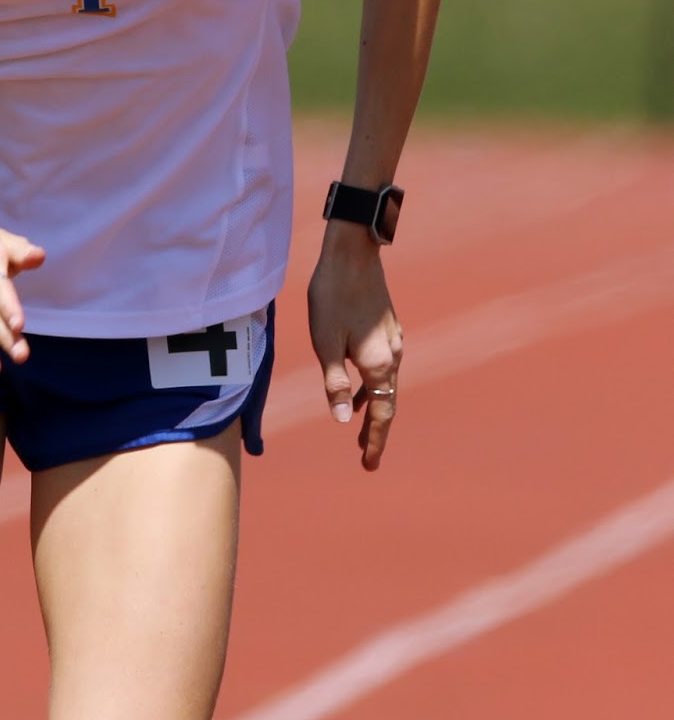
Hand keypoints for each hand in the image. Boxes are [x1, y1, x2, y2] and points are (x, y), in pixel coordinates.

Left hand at [306, 222, 402, 470]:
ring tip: (360, 429)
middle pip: (387, 402)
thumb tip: (343, 422)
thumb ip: (335, 384)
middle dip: (376, 430)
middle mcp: (393, 355)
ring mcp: (393, 341)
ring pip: (386, 384)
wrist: (352, 254)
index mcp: (378, 364)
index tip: (369, 465)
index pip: (381, 413)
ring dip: (374, 407)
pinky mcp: (387, 328)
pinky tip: (359, 388)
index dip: (374, 440)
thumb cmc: (332, 296)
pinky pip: (383, 367)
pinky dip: (373, 385)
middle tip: (366, 457)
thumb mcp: (325, 342)